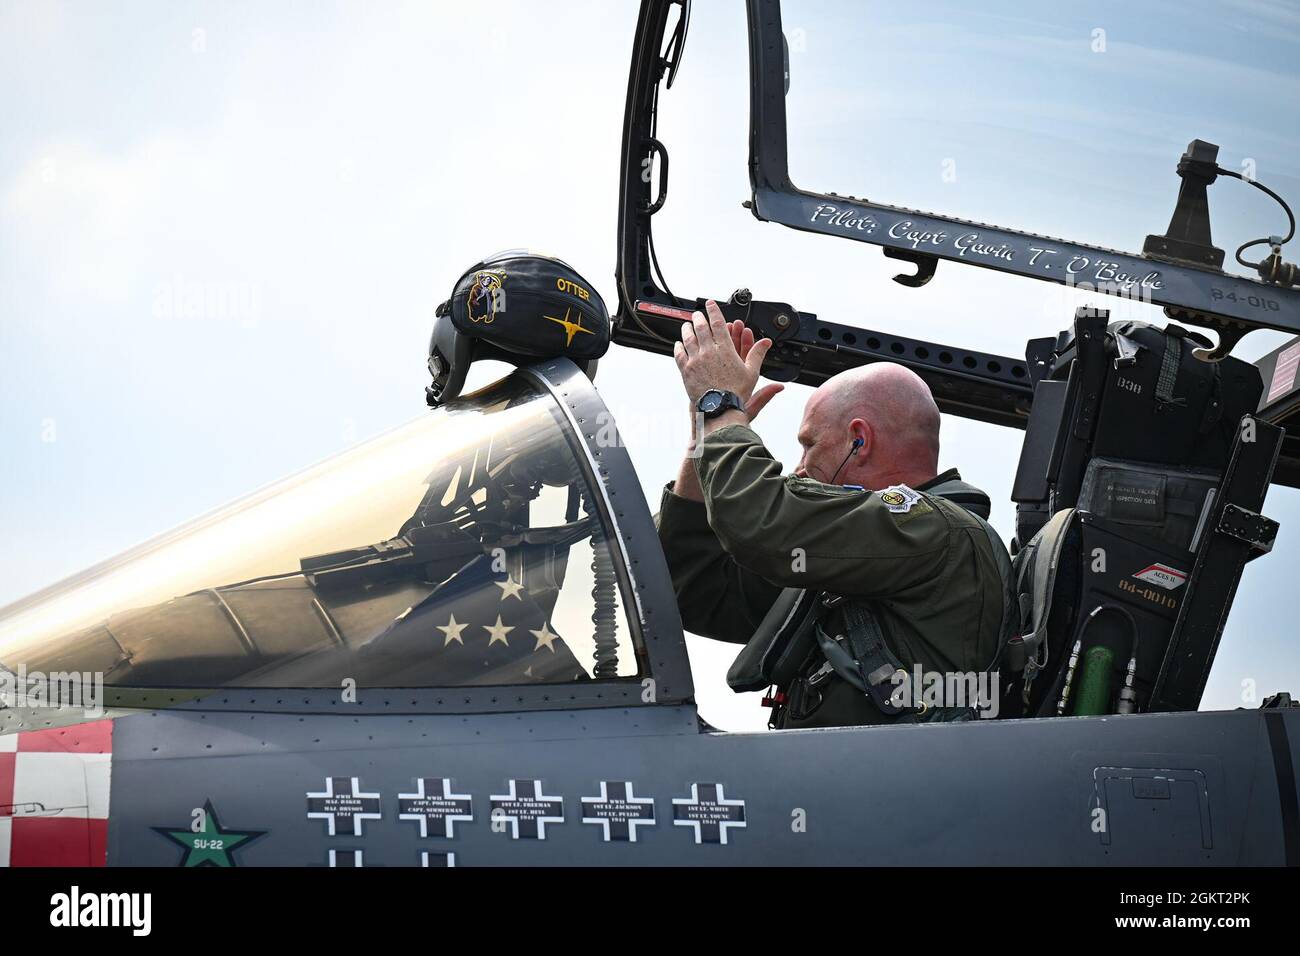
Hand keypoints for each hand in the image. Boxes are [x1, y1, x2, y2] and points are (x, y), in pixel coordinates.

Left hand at [673, 300, 783, 419]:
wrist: (719, 408)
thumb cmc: (736, 393)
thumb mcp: (751, 372)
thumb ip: (757, 354)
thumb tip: (766, 343)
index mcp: (725, 349)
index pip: (717, 323)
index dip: (713, 311)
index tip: (710, 304)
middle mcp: (708, 352)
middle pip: (700, 327)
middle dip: (699, 317)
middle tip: (698, 314)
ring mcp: (695, 360)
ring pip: (688, 338)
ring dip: (687, 329)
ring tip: (687, 325)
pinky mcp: (686, 371)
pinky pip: (679, 354)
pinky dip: (678, 346)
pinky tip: (678, 344)